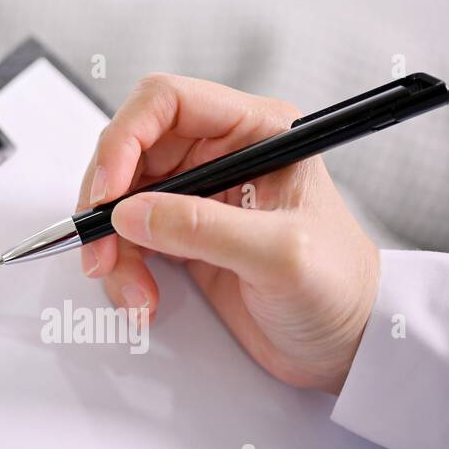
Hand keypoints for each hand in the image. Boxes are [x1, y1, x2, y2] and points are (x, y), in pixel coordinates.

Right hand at [77, 74, 379, 393]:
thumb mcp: (281, 256)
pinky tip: (143, 297)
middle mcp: (219, 154)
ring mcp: (195, 195)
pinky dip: (120, 268)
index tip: (107, 191)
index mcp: (254, 132)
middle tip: (100, 248)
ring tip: (132, 289)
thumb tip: (130, 212)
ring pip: (119, 199)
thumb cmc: (341, 290)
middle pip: (128, 151)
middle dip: (106, 202)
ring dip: (111, 245)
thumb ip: (204, 228)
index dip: (124, 138)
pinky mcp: (179, 234)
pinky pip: (124, 237)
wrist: (348, 347)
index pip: (166, 102)